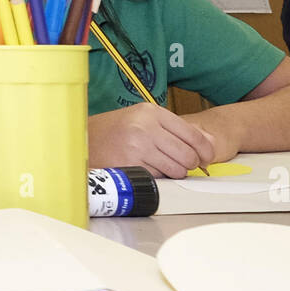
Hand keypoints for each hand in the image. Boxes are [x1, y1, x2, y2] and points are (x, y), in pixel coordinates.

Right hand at [86, 105, 214, 177]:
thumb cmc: (114, 130)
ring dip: (175, 173)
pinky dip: (158, 178)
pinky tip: (149, 171)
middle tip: (183, 165)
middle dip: (190, 164)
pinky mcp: (130, 165)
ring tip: (163, 167)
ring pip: (176, 169)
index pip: (193, 134)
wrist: (80, 138)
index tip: (206, 158)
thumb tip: (209, 143)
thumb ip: (175, 129)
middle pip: (188, 154)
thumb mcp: (143, 119)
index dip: (205, 150)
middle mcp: (146, 127)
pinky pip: (158, 178)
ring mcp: (137, 147)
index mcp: (152, 112)